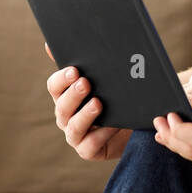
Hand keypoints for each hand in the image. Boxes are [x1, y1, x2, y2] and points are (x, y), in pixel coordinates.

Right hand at [45, 42, 130, 160]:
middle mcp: (67, 116)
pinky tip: (113, 125)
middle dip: (73, 94)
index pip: (55, 86)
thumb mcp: (106, 79)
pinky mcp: (89, 151)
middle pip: (62, 106)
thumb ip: (88, 61)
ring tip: (98, 103)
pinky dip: (100, 135)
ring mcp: (76, 135)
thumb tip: (59, 42)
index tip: (75, 70)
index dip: (62, 79)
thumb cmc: (117, 97)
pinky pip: (90, 145)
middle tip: (85, 83)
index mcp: (66, 96)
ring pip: (73, 126)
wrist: (137, 123)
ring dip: (84, 114)